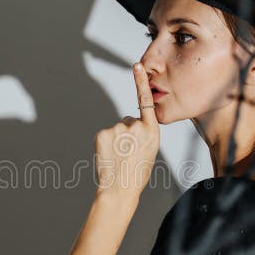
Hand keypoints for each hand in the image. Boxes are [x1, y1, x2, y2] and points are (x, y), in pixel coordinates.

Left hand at [94, 62, 159, 198]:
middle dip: (128, 133)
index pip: (146, 101)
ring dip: (117, 139)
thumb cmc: (137, 172)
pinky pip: (106, 134)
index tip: (137, 66)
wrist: (119, 188)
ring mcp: (117, 129)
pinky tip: (110, 155)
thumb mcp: (150, 150)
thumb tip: (132, 125)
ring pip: (117, 128)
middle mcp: (135, 127)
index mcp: (151, 131)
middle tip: (129, 152)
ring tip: (120, 156)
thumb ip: (144, 133)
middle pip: (129, 120)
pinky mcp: (102, 133)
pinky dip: (107, 142)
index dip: (140, 82)